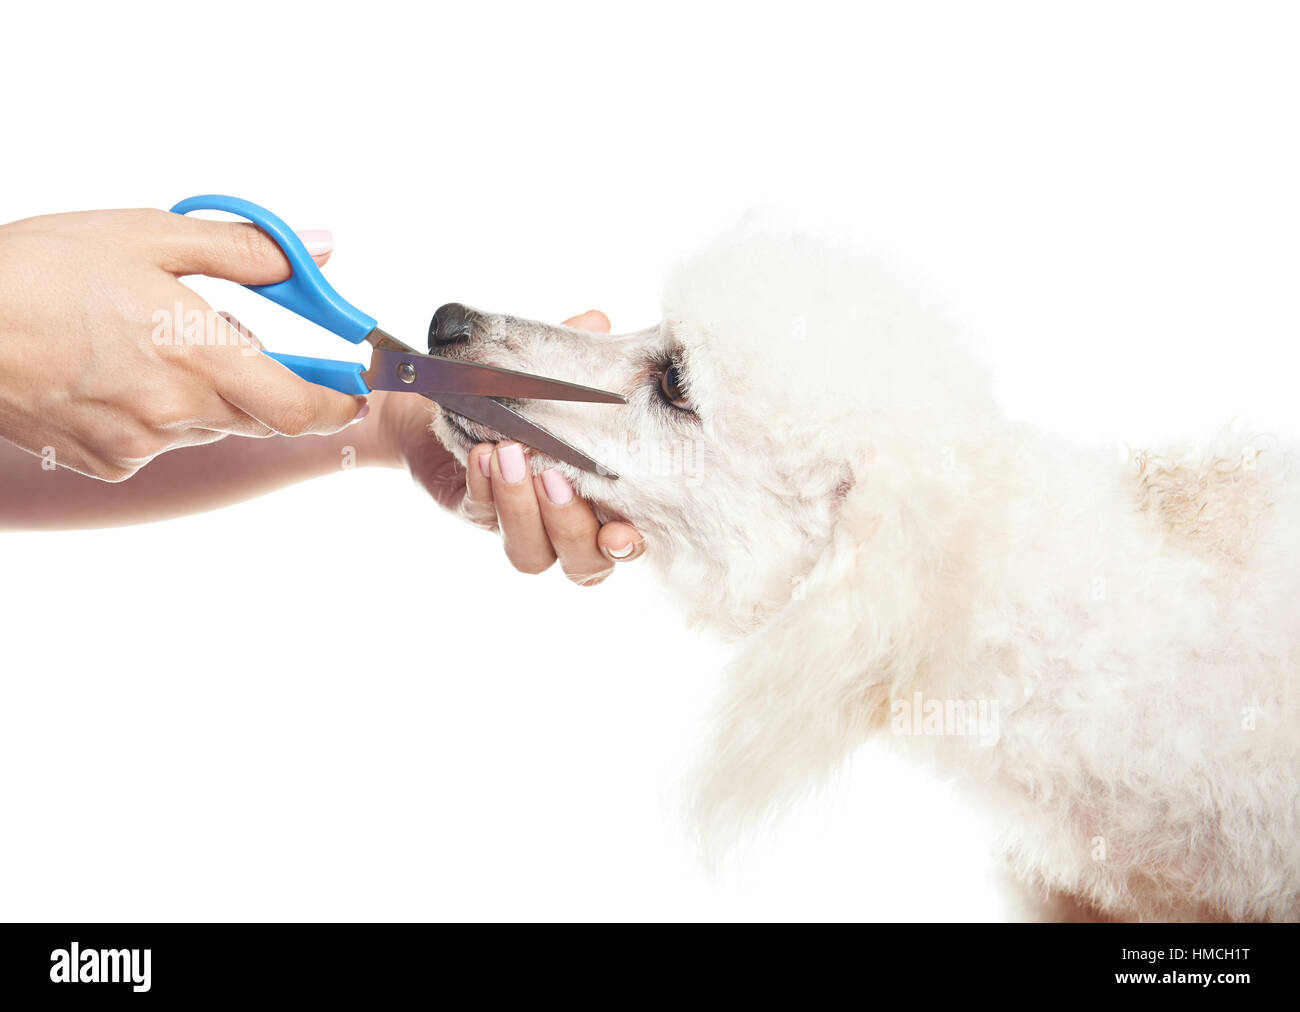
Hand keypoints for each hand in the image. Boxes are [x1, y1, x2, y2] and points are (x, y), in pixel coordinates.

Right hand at [0, 208, 365, 480]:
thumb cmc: (39, 271)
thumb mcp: (148, 236)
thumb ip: (246, 249)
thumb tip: (319, 253)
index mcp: (197, 352)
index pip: (302, 407)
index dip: (339, 403)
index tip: (354, 389)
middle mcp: (176, 409)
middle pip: (261, 415)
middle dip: (262, 382)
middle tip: (224, 338)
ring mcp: (141, 443)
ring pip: (211, 426)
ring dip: (205, 396)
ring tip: (145, 345)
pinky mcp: (108, 463)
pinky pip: (160, 443)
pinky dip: (157, 415)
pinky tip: (113, 376)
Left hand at [373, 310, 643, 584]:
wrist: (447, 395)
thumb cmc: (524, 390)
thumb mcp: (559, 370)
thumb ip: (583, 353)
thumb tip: (597, 322)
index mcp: (602, 503)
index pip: (623, 545)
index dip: (626, 547)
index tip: (622, 532)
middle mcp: (563, 527)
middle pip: (581, 563)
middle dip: (570, 526)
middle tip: (556, 478)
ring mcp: (517, 526)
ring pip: (529, 553)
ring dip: (522, 508)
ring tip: (510, 454)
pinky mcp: (473, 512)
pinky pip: (480, 513)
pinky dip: (485, 486)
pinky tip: (484, 454)